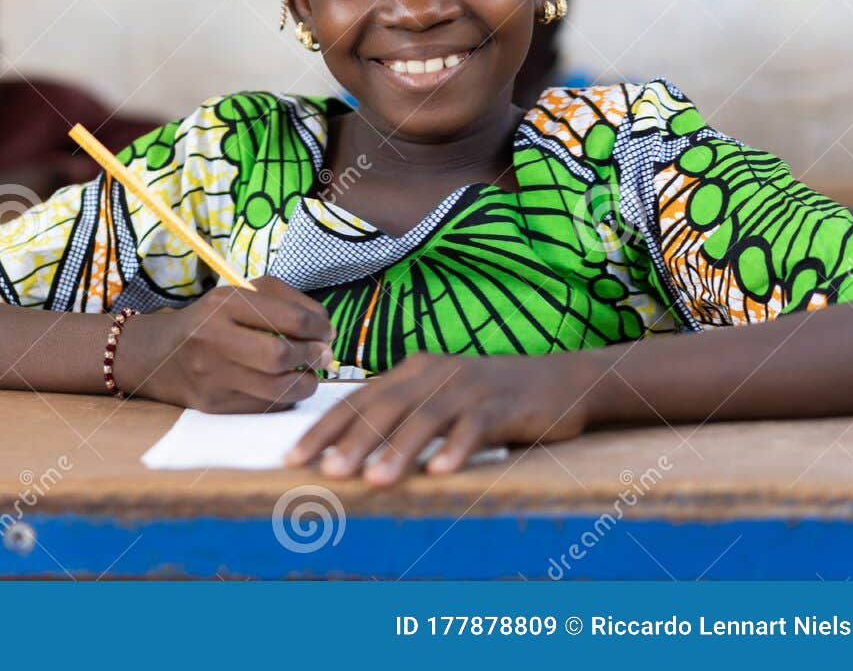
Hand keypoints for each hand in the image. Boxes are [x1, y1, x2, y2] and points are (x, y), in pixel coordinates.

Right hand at [114, 275, 334, 412]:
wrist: (160, 355)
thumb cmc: (213, 320)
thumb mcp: (241, 294)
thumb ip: (285, 301)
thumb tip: (326, 328)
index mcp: (224, 303)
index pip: (289, 317)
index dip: (319, 327)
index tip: (327, 332)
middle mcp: (213, 337)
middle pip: (281, 355)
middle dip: (312, 356)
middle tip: (323, 356)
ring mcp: (212, 375)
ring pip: (277, 388)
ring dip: (306, 383)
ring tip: (310, 375)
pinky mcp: (214, 405)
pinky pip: (265, 406)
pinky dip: (286, 398)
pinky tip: (286, 387)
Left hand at [285, 352, 595, 485]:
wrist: (559, 381)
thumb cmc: (487, 397)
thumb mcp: (438, 398)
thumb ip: (400, 416)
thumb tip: (347, 451)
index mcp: (411, 371)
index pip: (357, 400)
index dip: (324, 429)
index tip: (293, 458)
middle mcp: (434, 373)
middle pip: (385, 407)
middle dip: (353, 440)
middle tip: (326, 472)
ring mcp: (468, 387)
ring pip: (425, 418)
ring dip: (399, 450)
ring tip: (375, 480)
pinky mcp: (502, 405)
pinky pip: (475, 427)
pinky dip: (456, 448)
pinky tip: (440, 472)